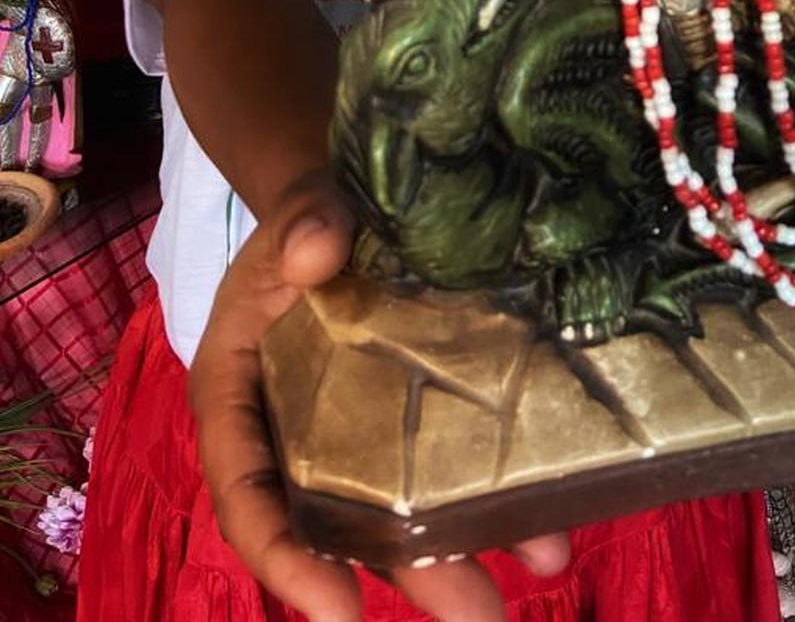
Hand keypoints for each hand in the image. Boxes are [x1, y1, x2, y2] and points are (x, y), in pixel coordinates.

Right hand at [189, 171, 569, 620]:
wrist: (349, 212)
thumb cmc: (305, 221)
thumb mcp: (293, 213)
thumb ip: (299, 224)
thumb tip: (314, 249)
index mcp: (239, 399)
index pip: (248, 493)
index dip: (285, 555)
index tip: (337, 607)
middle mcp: (298, 439)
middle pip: (345, 525)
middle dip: (413, 577)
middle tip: (477, 620)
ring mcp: (364, 440)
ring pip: (408, 513)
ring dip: (472, 552)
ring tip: (546, 562)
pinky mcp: (419, 426)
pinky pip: (455, 472)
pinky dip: (504, 500)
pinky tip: (555, 521)